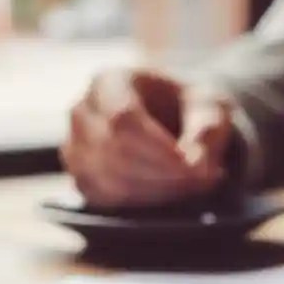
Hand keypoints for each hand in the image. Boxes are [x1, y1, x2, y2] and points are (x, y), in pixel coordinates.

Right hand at [61, 69, 236, 207]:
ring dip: (151, 191)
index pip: (123, 118)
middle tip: (198, 182)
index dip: (158, 149)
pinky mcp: (78, 176)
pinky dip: (136, 203)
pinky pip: (100, 198)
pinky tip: (163, 194)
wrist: (168, 121)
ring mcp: (74, 145)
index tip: (193, 167)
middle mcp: (82, 111)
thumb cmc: (185, 108)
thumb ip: (207, 131)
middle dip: (160, 174)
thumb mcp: (208, 106)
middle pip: (113, 151)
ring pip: (105, 179)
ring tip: (186, 187)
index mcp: (110, 81)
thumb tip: (196, 167)